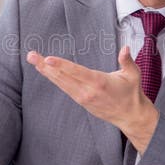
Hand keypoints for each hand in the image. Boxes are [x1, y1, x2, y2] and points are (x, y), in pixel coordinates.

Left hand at [26, 45, 159, 154]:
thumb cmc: (131, 93)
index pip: (77, 72)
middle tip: (31, 55)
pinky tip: (46, 71)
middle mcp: (88, 91)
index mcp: (99, 83)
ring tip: (34, 61)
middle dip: (46, 66)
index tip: (48, 59)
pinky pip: (64, 88)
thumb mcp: (133, 75)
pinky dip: (54, 79)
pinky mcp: (81, 101)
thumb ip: (127, 60)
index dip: (61, 65)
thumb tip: (125, 48)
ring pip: (61, 83)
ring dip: (46, 71)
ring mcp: (83, 98)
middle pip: (63, 77)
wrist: (130, 116)